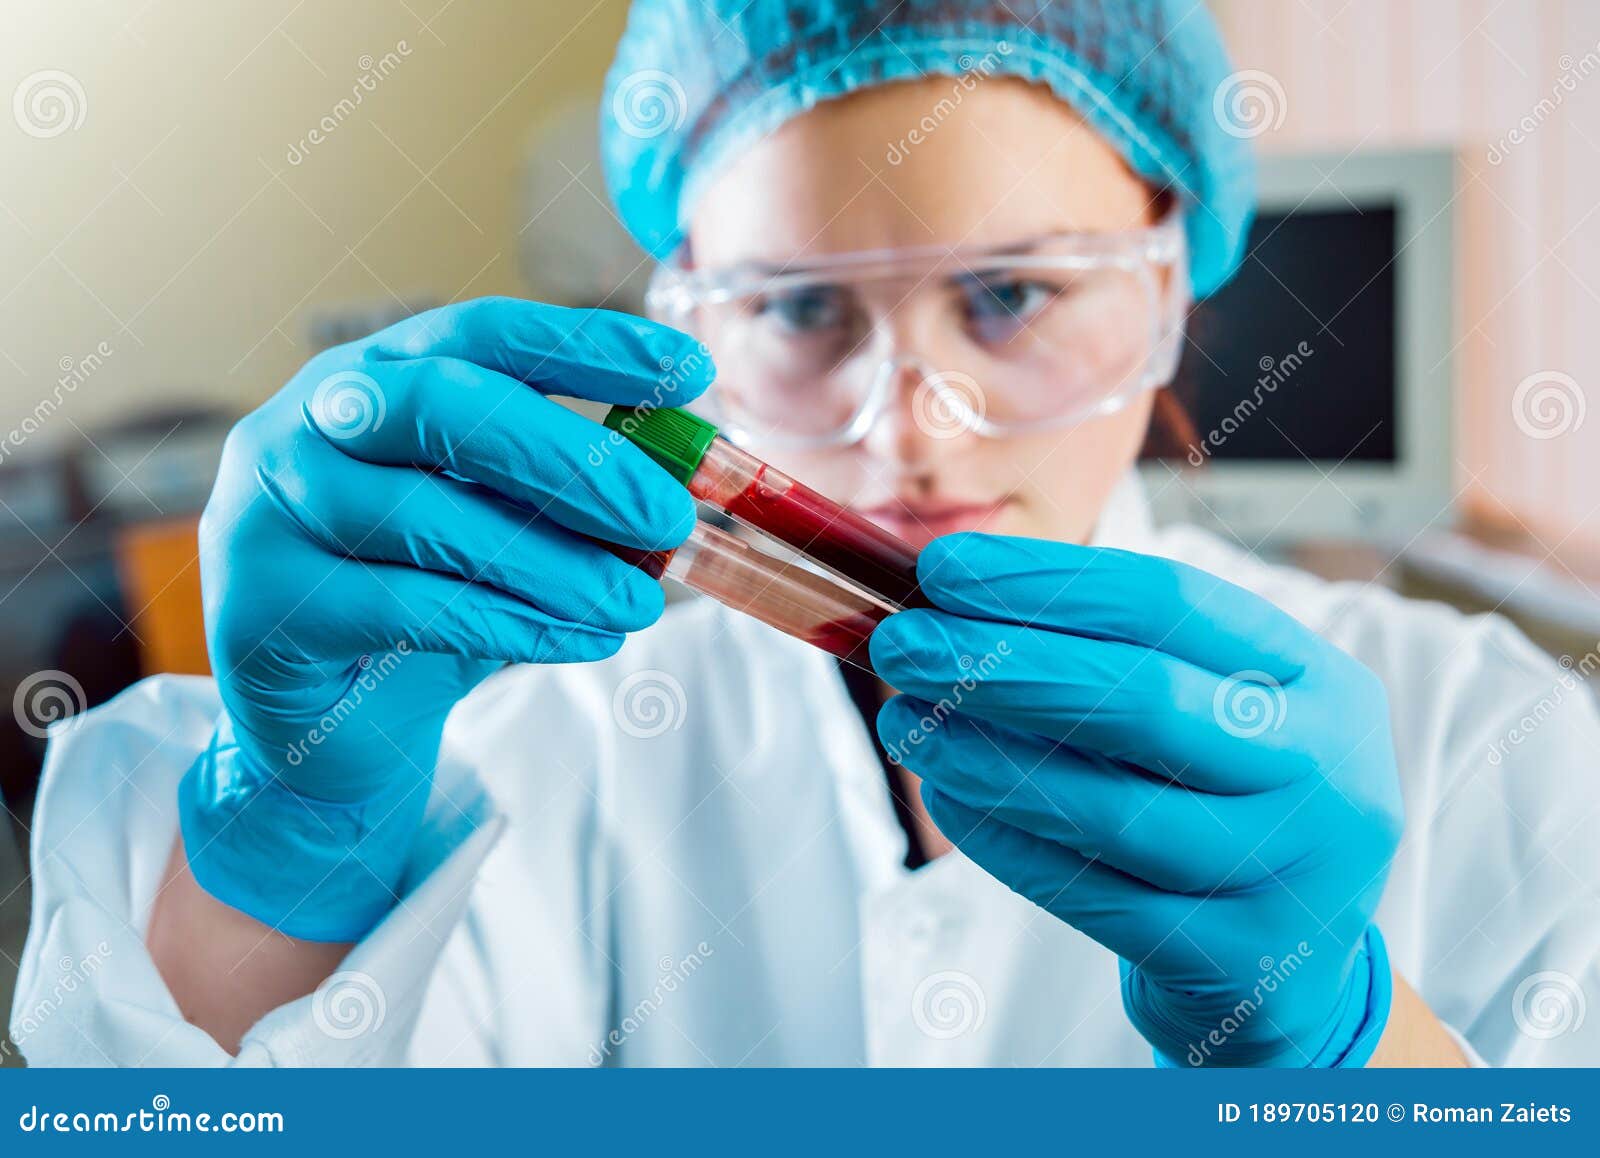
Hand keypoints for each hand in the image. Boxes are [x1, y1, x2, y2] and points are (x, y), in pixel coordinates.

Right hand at [181, 297, 711, 940]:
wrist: (328, 733)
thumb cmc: (425, 604)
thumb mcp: (499, 530)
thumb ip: (561, 494)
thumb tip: (682, 476)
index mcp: (374, 378)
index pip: (483, 333)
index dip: (589, 345)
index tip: (690, 368)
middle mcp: (308, 424)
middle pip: (445, 404)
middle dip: (572, 459)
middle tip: (667, 514)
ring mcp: (270, 510)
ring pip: (432, 517)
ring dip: (558, 564)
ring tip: (641, 600)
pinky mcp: (264, 605)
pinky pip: (410, 607)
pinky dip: (516, 623)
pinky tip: (588, 639)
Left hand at [870, 533, 1402, 1066]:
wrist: (1289, 967)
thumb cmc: (1223, 801)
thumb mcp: (1213, 713)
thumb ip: (1109, 653)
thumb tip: (951, 601)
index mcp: (1321, 682)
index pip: (1171, 605)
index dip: (1045, 581)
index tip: (942, 566)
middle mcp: (1324, 773)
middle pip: (1143, 701)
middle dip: (1002, 664)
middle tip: (901, 645)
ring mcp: (1287, 874)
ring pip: (1107, 808)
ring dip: (984, 758)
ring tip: (906, 725)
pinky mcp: (1230, 960)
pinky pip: (1088, 894)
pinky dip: (1003, 840)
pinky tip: (947, 798)